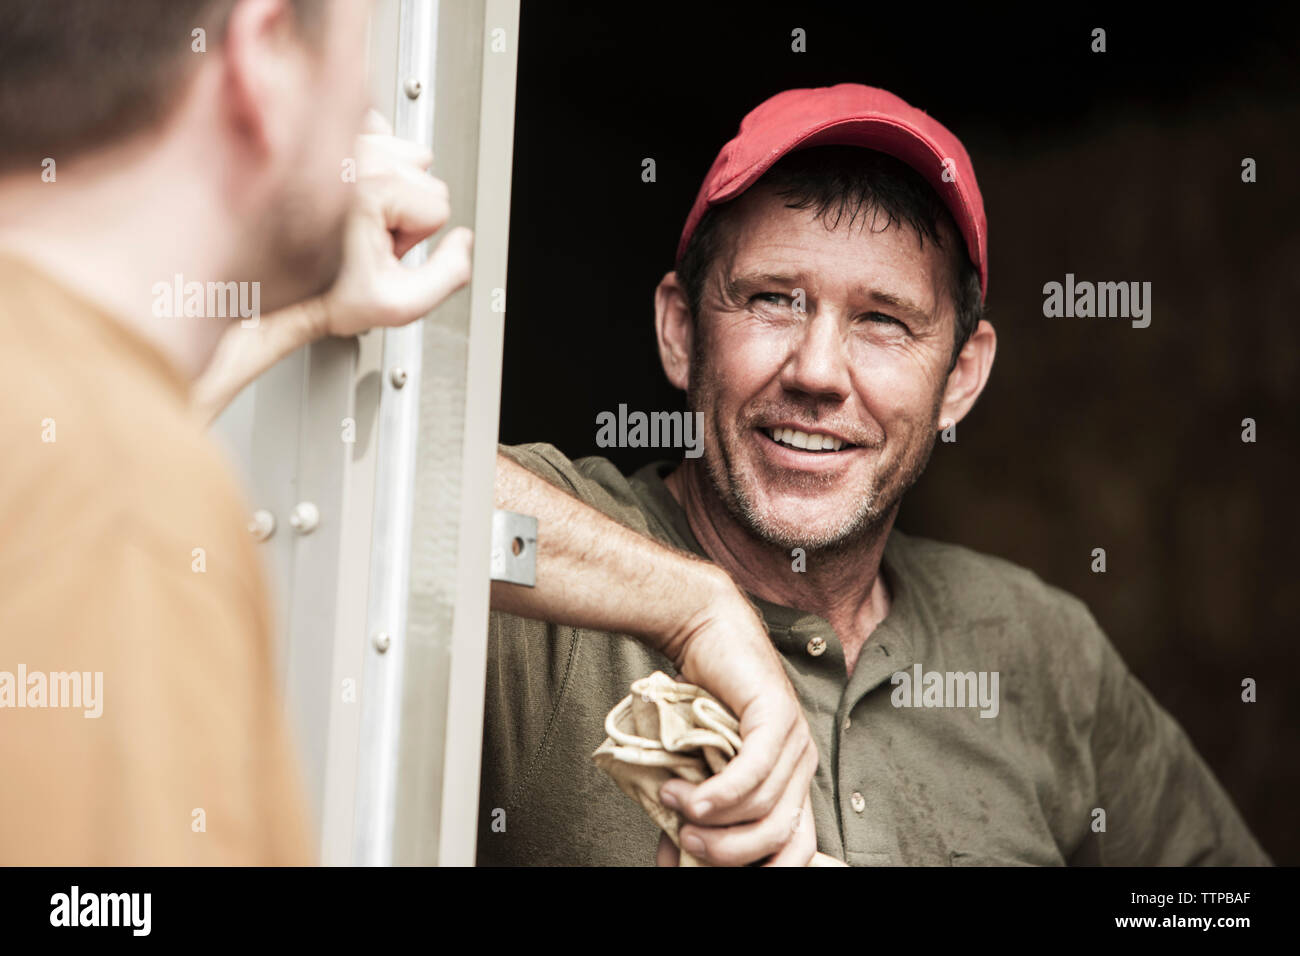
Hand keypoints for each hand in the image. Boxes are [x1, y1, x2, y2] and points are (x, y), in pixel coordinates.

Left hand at [315, 109, 473, 337]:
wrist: (274, 288)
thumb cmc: (323, 294)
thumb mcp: (399, 304)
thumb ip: (449, 274)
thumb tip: (461, 240)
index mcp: (369, 187)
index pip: (437, 203)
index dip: (413, 238)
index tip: (381, 251)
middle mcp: (351, 154)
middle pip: (424, 172)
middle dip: (403, 211)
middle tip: (369, 238)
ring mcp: (337, 141)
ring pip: (405, 151)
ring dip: (391, 187)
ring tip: (357, 216)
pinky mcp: (327, 136)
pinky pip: (378, 132)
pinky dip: (374, 160)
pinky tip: (351, 189)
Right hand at [656, 577, 818, 865]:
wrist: (701, 629)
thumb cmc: (696, 697)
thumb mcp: (697, 765)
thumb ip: (695, 811)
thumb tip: (671, 860)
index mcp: (791, 780)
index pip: (797, 848)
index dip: (761, 870)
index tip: (703, 867)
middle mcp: (801, 764)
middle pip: (779, 836)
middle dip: (728, 853)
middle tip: (685, 842)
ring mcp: (795, 739)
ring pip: (763, 807)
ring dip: (708, 816)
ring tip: (672, 800)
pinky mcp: (777, 716)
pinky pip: (754, 773)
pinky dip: (718, 794)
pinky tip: (687, 797)